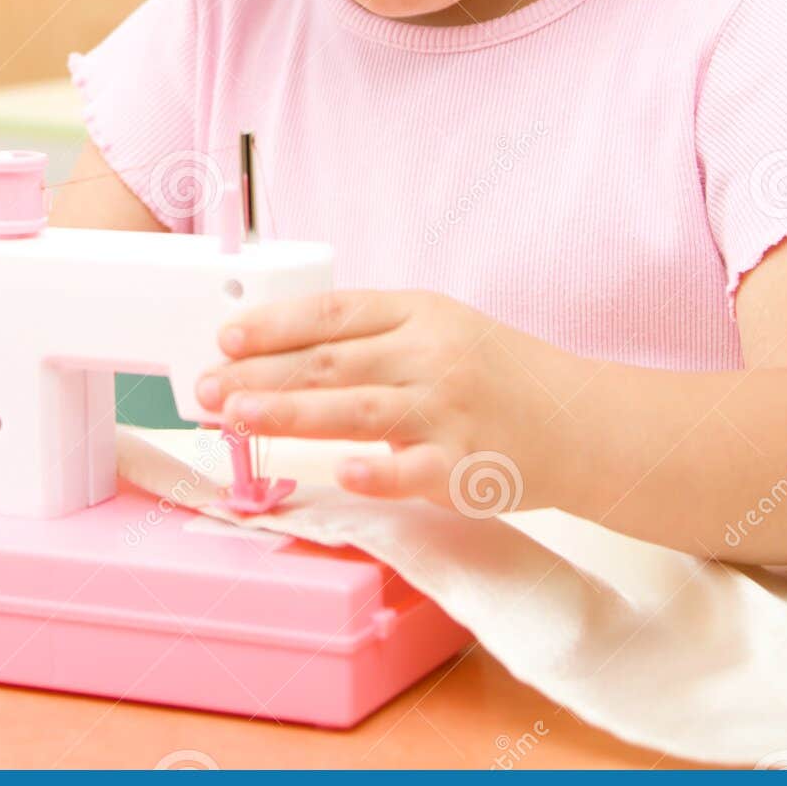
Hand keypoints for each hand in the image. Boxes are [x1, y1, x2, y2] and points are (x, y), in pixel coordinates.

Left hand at [193, 288, 563, 513]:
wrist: (581, 421)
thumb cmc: (497, 374)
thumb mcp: (441, 328)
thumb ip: (375, 335)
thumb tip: (286, 348)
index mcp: (421, 315)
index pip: (335, 313)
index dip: (276, 324)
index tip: (226, 335)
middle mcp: (432, 356)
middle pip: (332, 363)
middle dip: (260, 374)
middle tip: (205, 386)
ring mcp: (449, 412)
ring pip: (357, 411)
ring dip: (290, 414)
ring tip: (235, 417)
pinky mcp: (466, 466)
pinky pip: (414, 469)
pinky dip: (378, 470)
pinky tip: (340, 472)